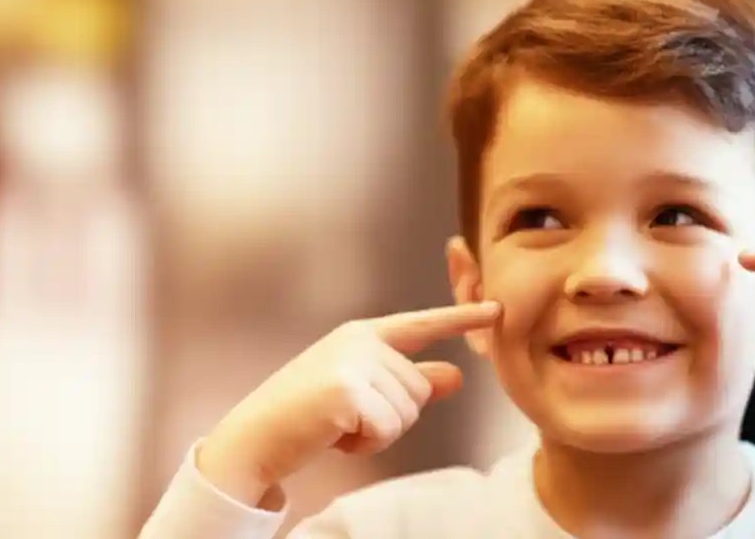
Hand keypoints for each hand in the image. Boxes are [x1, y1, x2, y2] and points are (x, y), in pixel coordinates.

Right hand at [196, 302, 501, 506]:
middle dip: (391, 417)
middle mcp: (360, 340)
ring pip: (408, 411)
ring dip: (378, 432)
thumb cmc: (307, 415)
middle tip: (347, 418)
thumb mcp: (363, 391)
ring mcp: (353, 362)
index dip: (462, 318)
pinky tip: (335, 436)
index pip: (421, 324)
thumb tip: (456, 375)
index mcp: (363, 334)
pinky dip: (365, 444)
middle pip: (419, 388)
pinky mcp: (347, 390)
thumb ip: (410, 379)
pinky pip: (388, 428)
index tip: (498, 311)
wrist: (256, 437)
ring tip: (339, 425)